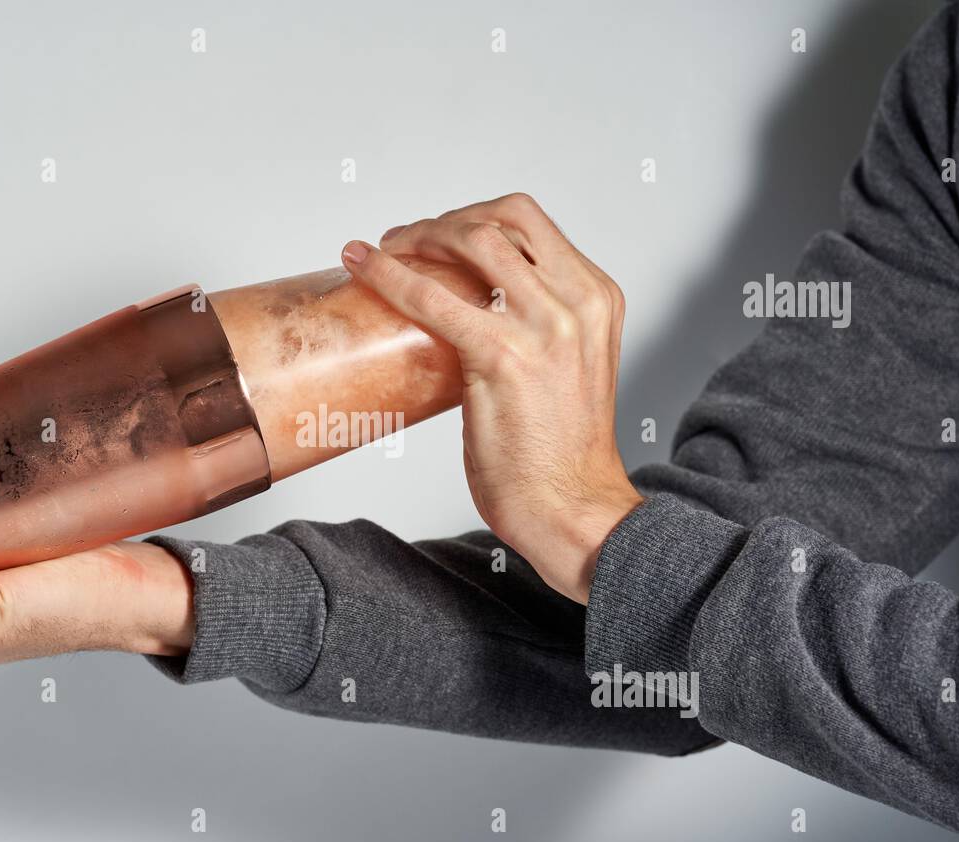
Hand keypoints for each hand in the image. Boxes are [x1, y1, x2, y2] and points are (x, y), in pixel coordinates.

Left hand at [340, 193, 641, 602]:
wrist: (570, 508)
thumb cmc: (558, 454)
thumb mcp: (563, 368)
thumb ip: (533, 331)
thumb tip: (470, 314)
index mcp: (597, 297)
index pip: (532, 224)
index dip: (474, 217)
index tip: (437, 235)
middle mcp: (578, 300)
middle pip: (503, 218)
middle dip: (444, 221)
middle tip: (404, 242)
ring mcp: (545, 325)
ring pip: (473, 240)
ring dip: (418, 237)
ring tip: (382, 252)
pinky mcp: (505, 355)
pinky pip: (434, 297)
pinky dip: (390, 274)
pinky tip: (361, 265)